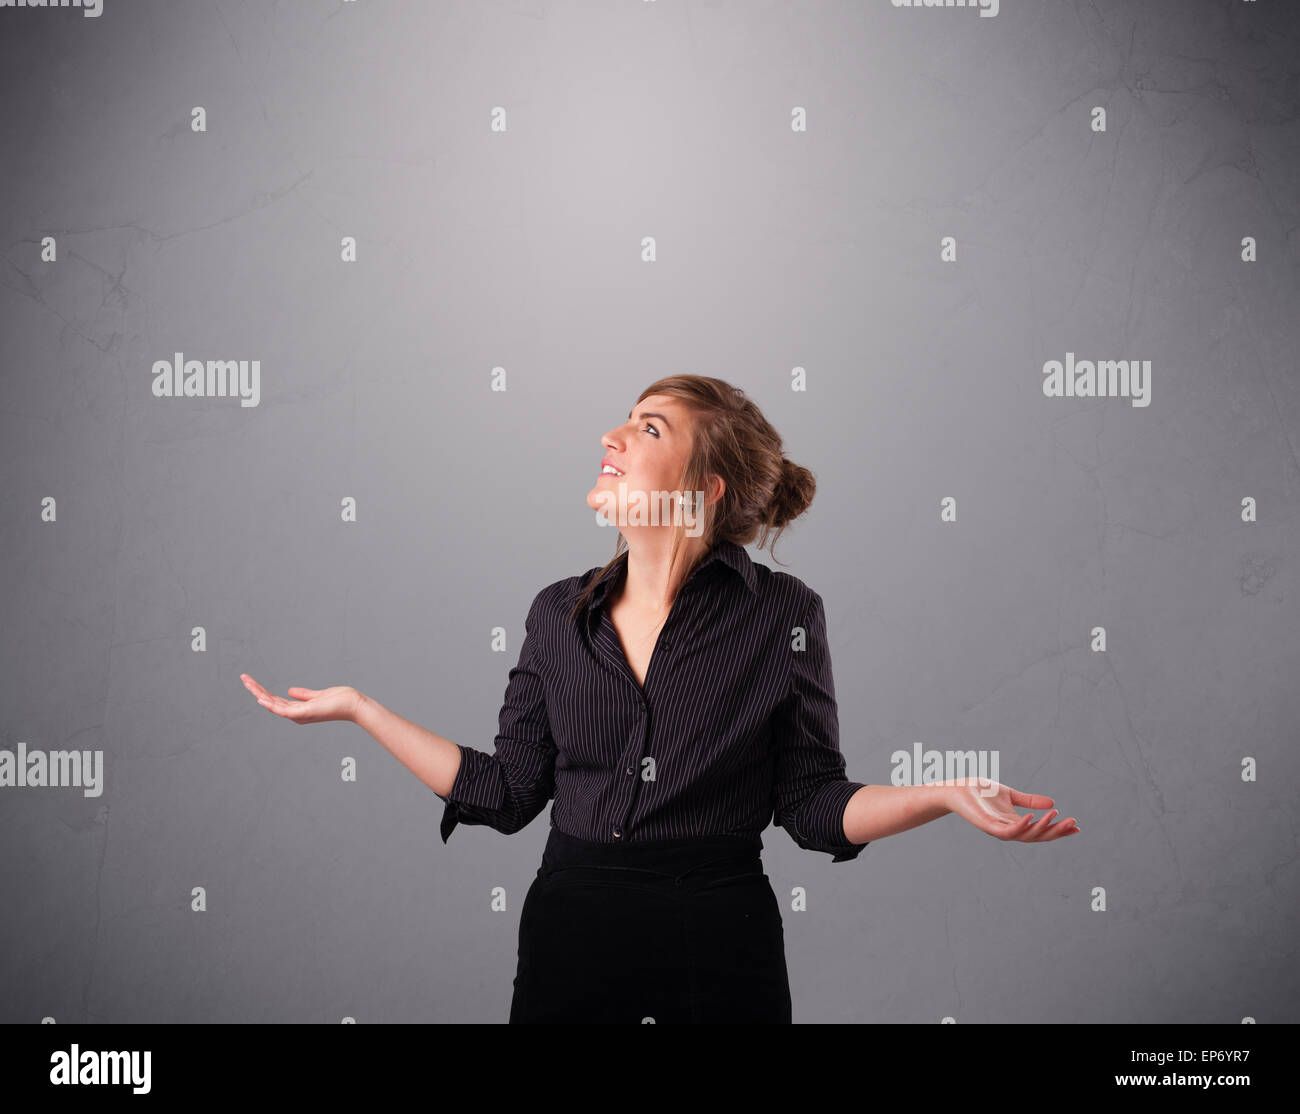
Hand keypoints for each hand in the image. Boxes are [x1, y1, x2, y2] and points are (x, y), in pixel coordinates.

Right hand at [240, 673, 362, 724]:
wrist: (354, 704)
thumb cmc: (340, 700)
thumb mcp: (318, 695)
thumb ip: (304, 694)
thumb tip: (290, 691)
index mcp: (298, 709)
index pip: (275, 700)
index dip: (262, 691)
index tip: (251, 681)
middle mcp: (296, 714)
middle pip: (271, 701)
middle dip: (256, 689)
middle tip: (243, 677)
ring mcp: (300, 714)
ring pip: (273, 704)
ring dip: (259, 693)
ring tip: (247, 682)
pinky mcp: (305, 713)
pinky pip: (283, 711)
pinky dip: (271, 705)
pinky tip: (260, 698)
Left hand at [942, 779, 1078, 841]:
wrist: (958, 788)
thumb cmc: (981, 792)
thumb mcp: (1012, 795)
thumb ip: (1030, 800)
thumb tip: (1053, 802)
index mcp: (1015, 824)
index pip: (1041, 831)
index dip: (1058, 830)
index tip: (1076, 826)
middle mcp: (1009, 830)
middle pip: (1037, 836)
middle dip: (1056, 831)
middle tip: (1073, 824)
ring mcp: (998, 829)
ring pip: (1025, 835)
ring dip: (1042, 827)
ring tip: (1057, 816)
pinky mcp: (988, 826)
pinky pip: (1007, 830)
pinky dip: (1021, 825)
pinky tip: (1032, 817)